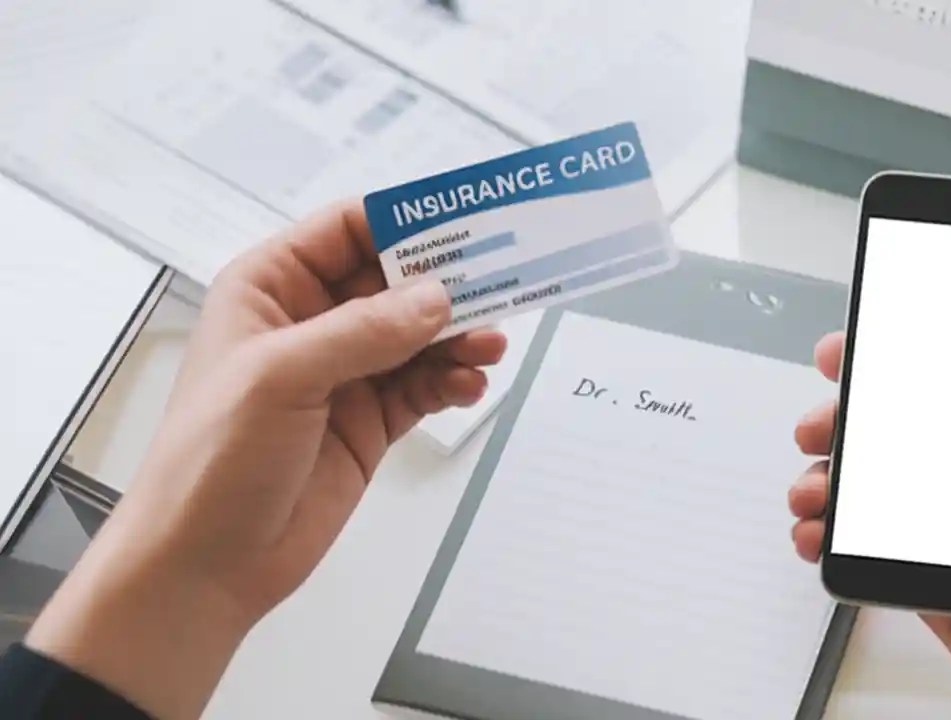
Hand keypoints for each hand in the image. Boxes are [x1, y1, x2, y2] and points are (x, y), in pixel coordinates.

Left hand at [27, 201, 505, 718]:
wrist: (206, 564)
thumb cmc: (216, 457)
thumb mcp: (281, 375)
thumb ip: (364, 331)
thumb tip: (438, 297)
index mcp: (271, 288)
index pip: (347, 231)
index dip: (405, 223)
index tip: (466, 222)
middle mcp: (311, 322)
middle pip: (394, 282)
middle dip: (445, 282)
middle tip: (503, 282)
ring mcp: (344, 374)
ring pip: (417, 336)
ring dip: (457, 336)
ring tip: (491, 347)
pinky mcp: (370, 423)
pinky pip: (424, 386)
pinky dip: (452, 381)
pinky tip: (469, 386)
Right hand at [789, 336, 950, 719]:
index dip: (922, 366)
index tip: (874, 347)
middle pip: (912, 436)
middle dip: (857, 419)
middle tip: (824, 418)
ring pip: (882, 490)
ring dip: (834, 477)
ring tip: (813, 484)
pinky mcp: (935, 582)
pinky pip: (873, 550)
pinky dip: (832, 536)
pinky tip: (816, 530)